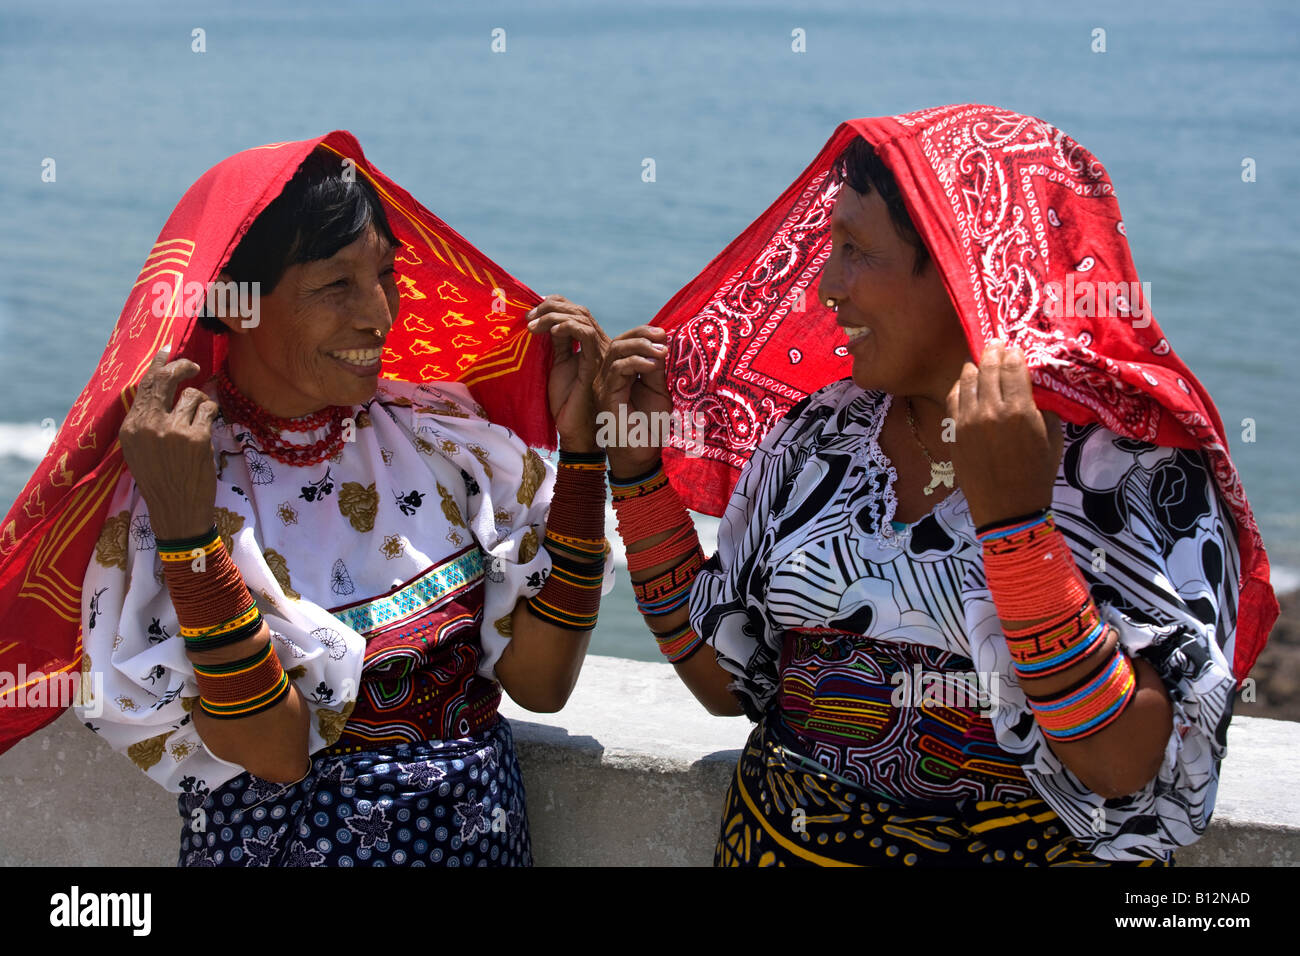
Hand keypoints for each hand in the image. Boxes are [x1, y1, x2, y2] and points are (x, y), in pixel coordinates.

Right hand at [119, 347, 220, 540]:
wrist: (176, 511)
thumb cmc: (161, 480)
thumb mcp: (140, 450)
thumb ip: (147, 420)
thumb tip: (161, 386)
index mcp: (131, 428)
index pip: (144, 386)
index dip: (158, 365)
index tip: (166, 351)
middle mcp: (148, 426)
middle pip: (165, 380)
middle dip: (181, 366)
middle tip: (193, 365)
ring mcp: (172, 431)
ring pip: (192, 396)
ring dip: (201, 402)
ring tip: (199, 421)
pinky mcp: (196, 438)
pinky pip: (208, 410)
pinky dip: (211, 413)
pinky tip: (207, 427)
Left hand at [527, 296, 609, 452]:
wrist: (574, 429)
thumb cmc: (565, 402)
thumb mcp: (557, 366)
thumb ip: (556, 344)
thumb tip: (543, 321)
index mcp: (588, 343)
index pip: (575, 310)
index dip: (554, 303)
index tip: (531, 310)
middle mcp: (597, 344)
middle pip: (578, 309)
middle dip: (550, 307)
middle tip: (527, 318)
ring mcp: (599, 353)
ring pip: (581, 317)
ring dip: (553, 316)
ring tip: (532, 326)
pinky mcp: (595, 363)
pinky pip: (586, 335)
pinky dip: (567, 327)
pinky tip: (551, 331)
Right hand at [593, 325, 672, 478]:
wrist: (641, 456)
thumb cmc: (649, 427)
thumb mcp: (657, 392)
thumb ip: (655, 370)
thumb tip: (660, 344)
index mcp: (619, 374)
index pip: (625, 343)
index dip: (642, 332)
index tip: (663, 333)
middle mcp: (607, 377)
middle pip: (618, 342)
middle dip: (641, 334)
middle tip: (661, 336)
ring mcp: (604, 386)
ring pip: (616, 353)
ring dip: (640, 346)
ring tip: (660, 351)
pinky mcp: (605, 397)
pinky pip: (617, 370)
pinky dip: (635, 363)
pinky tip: (652, 365)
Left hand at [944, 339, 1063, 528]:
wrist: (1007, 508)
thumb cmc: (1036, 474)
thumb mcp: (1053, 437)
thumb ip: (1044, 406)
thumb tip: (1033, 383)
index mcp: (1020, 411)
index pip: (1013, 367)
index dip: (1014, 353)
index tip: (1015, 348)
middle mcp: (991, 411)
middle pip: (989, 368)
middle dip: (994, 352)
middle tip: (996, 344)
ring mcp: (968, 420)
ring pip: (968, 378)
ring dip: (977, 366)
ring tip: (982, 362)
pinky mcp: (953, 431)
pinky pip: (953, 397)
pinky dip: (961, 386)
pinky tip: (967, 383)